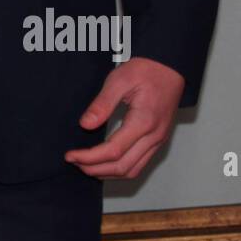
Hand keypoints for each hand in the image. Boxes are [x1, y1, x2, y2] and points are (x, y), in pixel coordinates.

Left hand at [64, 57, 185, 178]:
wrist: (169, 67)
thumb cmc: (146, 70)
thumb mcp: (120, 80)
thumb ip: (102, 104)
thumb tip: (85, 125)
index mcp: (144, 122)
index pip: (113, 151)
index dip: (89, 158)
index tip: (70, 156)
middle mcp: (154, 137)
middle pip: (123, 167)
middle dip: (95, 169)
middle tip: (74, 162)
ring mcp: (158, 141)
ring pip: (132, 170)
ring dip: (108, 173)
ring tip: (86, 166)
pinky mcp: (158, 140)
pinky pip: (139, 164)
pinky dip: (120, 169)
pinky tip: (105, 164)